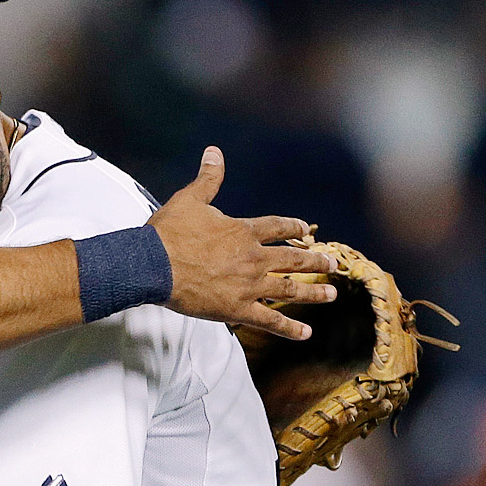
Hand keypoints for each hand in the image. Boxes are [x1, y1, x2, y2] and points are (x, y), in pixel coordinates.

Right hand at [147, 148, 336, 339]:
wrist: (152, 265)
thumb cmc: (168, 233)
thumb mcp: (189, 199)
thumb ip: (208, 178)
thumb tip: (214, 152)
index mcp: (243, 232)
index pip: (277, 227)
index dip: (294, 226)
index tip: (307, 229)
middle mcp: (253, 258)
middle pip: (293, 259)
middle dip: (316, 262)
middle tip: (332, 265)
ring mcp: (248, 286)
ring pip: (289, 291)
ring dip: (313, 293)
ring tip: (331, 295)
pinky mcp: (237, 309)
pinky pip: (269, 321)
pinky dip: (289, 329)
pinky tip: (305, 334)